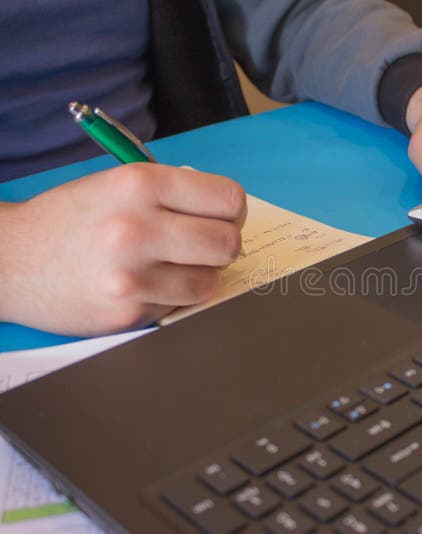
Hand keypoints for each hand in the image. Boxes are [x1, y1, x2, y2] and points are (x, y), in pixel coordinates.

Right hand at [0, 164, 246, 335]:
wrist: (11, 260)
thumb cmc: (72, 219)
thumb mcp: (117, 184)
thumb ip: (174, 194)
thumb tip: (231, 213)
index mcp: (139, 184)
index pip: (229, 199)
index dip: (232, 212)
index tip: (222, 218)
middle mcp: (136, 227)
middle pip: (228, 242)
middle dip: (223, 245)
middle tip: (204, 245)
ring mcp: (131, 274)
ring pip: (211, 280)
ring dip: (201, 274)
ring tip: (173, 265)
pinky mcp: (126, 311)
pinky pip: (181, 304)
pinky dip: (174, 296)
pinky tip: (148, 284)